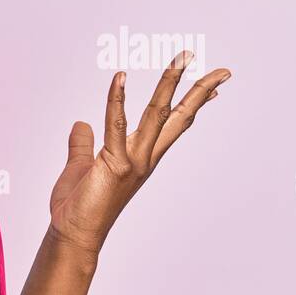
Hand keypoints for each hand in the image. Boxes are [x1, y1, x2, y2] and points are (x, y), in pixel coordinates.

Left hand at [48, 50, 231, 254]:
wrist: (73, 235)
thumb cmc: (78, 207)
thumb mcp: (80, 168)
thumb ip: (83, 145)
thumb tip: (81, 124)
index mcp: (140, 157)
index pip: (174, 126)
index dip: (194, 105)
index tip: (215, 88)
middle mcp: (144, 158)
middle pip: (178, 118)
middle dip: (199, 92)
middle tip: (222, 70)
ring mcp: (133, 161)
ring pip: (158, 115)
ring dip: (171, 84)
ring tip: (183, 58)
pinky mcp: (115, 165)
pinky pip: (116, 125)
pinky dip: (117, 99)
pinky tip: (120, 77)